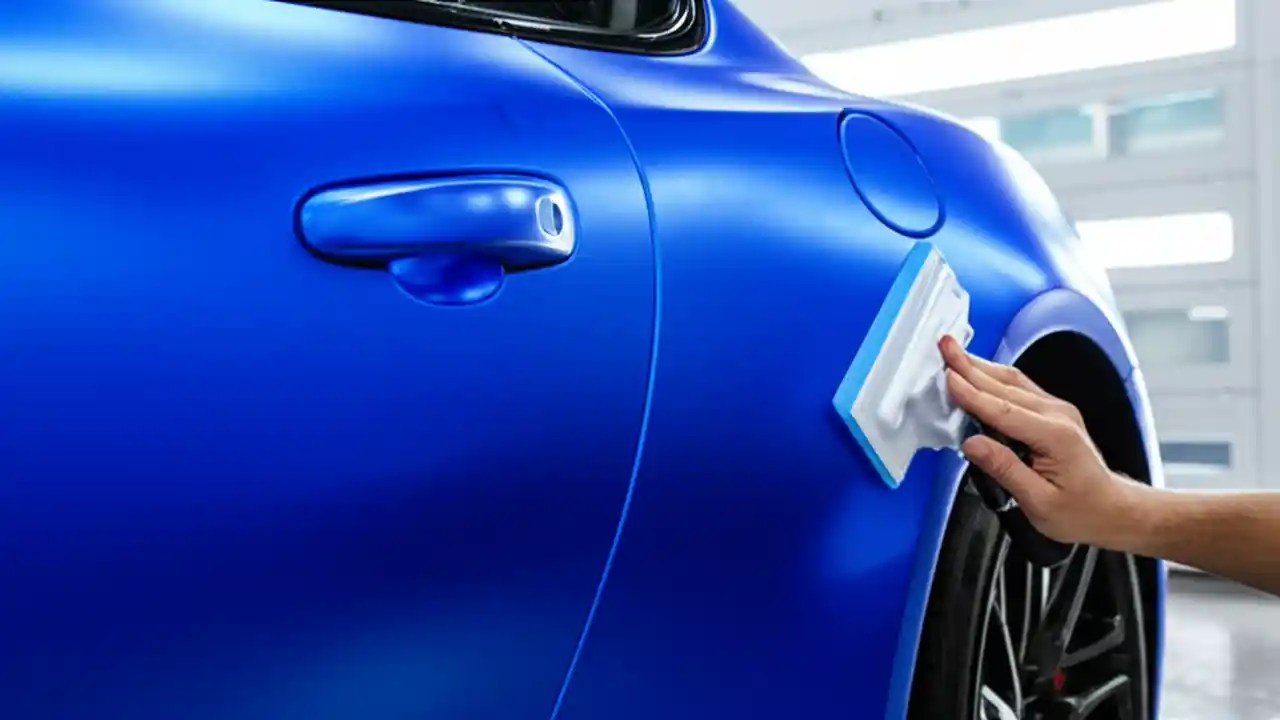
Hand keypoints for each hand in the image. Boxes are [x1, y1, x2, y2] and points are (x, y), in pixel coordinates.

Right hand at [938, 336, 1148, 550]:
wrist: (1112, 510)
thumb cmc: (1081, 511)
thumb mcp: (1040, 502)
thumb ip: (1005, 470)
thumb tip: (973, 445)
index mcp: (1054, 436)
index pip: (1002, 410)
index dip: (971, 393)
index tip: (948, 378)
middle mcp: (1057, 416)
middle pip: (1004, 385)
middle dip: (969, 366)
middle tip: (945, 347)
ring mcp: (1057, 411)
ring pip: (1012, 381)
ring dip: (980, 366)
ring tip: (954, 352)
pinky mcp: (1054, 413)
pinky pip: (1019, 388)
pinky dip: (993, 378)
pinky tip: (978, 372)